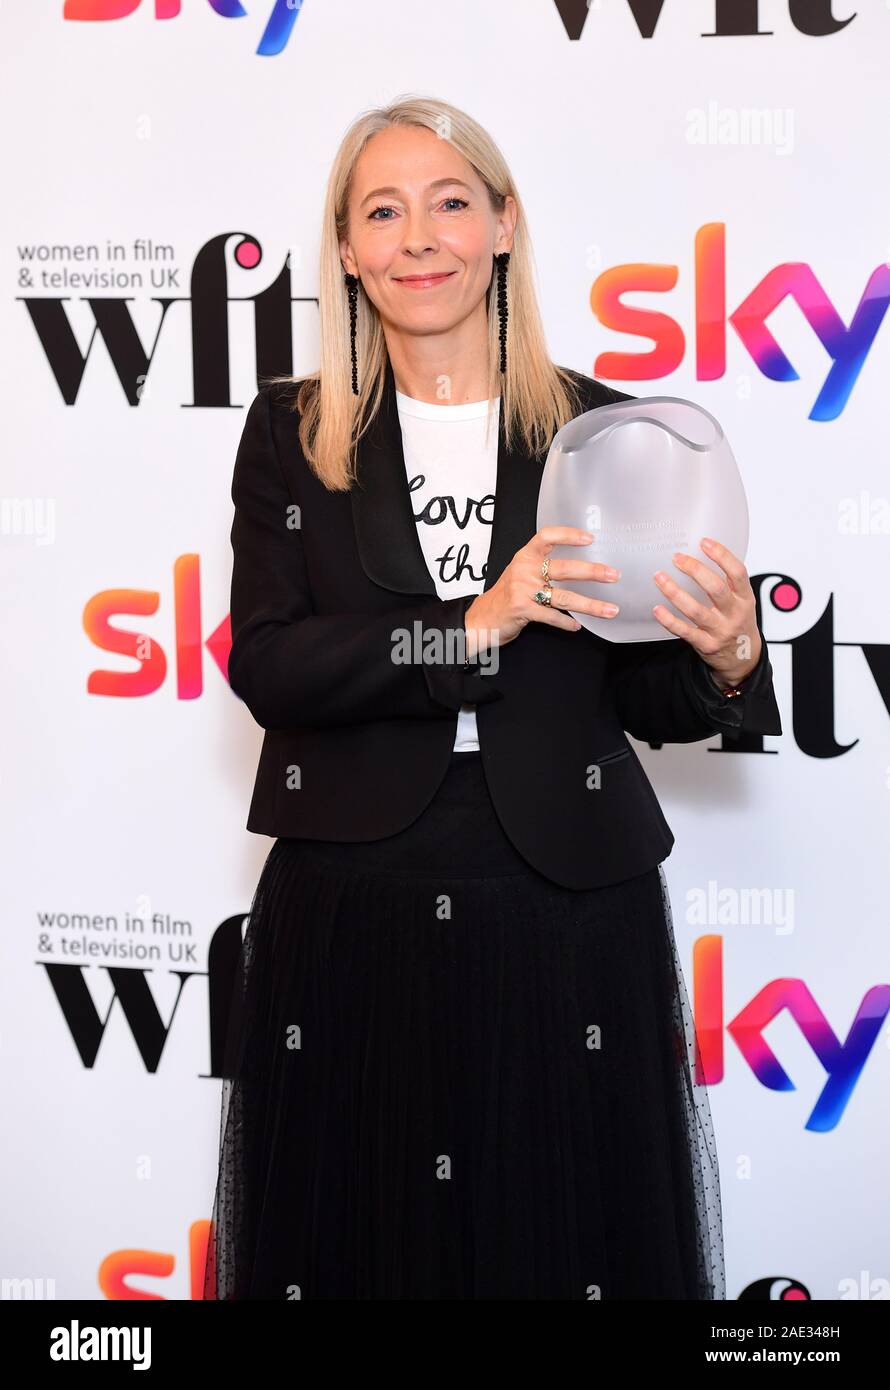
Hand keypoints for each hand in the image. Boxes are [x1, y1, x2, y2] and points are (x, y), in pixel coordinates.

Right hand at [464, 526, 620, 655]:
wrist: (480, 619)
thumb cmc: (506, 596)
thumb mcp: (520, 573)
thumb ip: (542, 567)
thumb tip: (580, 567)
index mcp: (525, 556)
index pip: (547, 536)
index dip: (569, 535)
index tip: (590, 539)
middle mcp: (524, 569)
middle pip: (564, 568)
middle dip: (592, 572)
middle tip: (613, 575)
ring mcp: (522, 589)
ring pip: (564, 596)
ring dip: (590, 605)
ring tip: (609, 610)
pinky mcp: (522, 609)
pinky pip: (552, 616)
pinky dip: (567, 623)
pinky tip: (577, 626)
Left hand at [651, 536, 761, 686]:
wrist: (742, 658)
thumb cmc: (738, 622)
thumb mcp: (742, 600)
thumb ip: (728, 581)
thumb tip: (702, 552)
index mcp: (745, 598)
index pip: (738, 573)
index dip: (722, 555)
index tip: (704, 542)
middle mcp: (734, 613)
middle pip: (715, 589)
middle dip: (694, 570)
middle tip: (677, 558)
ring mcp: (720, 630)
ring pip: (696, 610)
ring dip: (675, 592)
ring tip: (659, 577)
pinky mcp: (705, 644)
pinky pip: (684, 631)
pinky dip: (669, 620)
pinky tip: (657, 609)